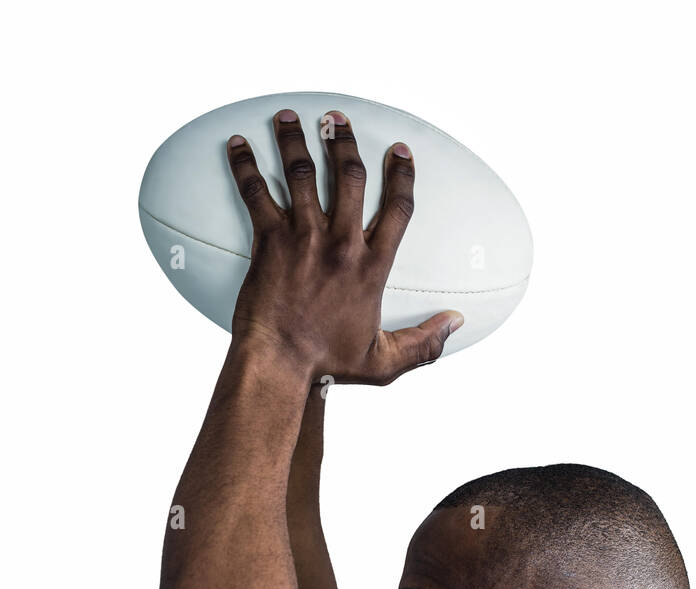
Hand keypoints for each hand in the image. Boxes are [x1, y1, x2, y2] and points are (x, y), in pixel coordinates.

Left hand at [226, 108, 463, 384]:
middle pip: (350, 176)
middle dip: (345, 141)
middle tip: (337, 119)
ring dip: (295, 139)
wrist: (280, 364)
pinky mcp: (269, 241)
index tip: (400, 151)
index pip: (397, 209)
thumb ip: (423, 343)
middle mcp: (342, 244)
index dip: (402, 176)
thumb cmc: (328, 365)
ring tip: (290, 116)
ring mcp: (304, 237)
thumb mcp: (384, 363)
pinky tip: (238, 144)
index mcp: (372, 267)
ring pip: (302, 172)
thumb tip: (457, 324)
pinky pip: (255, 191)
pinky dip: (245, 164)